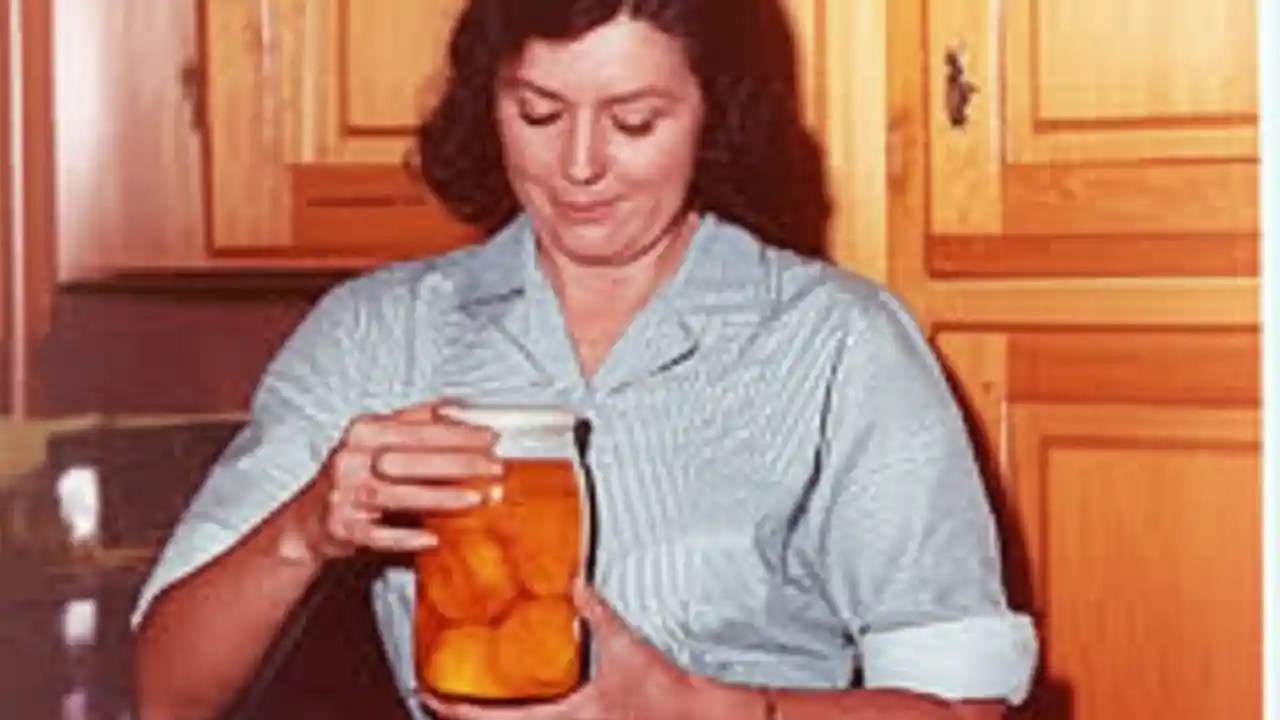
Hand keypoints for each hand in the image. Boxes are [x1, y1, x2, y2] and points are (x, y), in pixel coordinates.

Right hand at [287, 399, 501, 562]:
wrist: (309, 520)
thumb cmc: (355, 473)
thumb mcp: (377, 438)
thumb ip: (415, 421)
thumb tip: (459, 407)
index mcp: (363, 430)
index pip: (417, 428)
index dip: (457, 433)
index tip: (492, 437)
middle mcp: (350, 458)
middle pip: (410, 459)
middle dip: (458, 463)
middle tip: (494, 467)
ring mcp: (343, 494)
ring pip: (396, 495)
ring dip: (441, 497)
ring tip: (478, 497)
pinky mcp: (342, 527)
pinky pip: (378, 535)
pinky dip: (406, 537)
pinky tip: (434, 537)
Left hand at [422, 581, 757, 719]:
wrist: (703, 719)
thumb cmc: (667, 694)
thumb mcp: (627, 649)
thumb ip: (598, 615)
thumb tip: (575, 582)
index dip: (458, 710)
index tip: (430, 695)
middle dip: (465, 718)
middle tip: (434, 697)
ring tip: (468, 701)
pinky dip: (525, 716)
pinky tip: (521, 702)